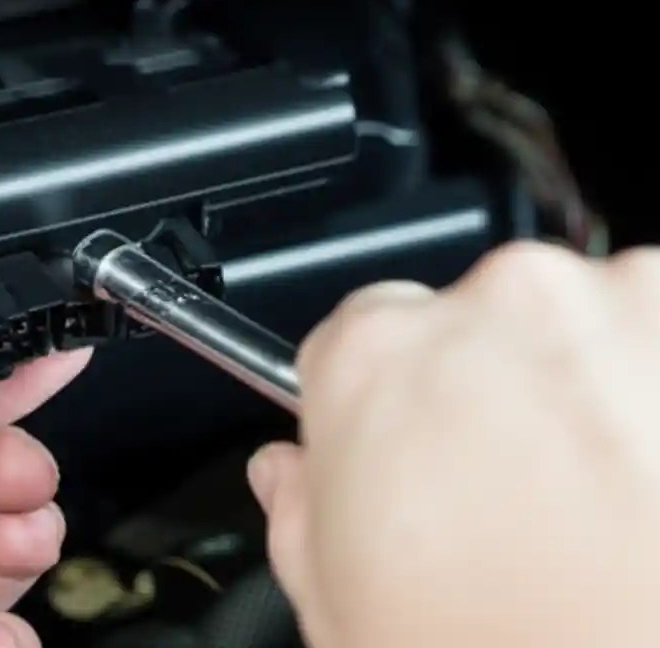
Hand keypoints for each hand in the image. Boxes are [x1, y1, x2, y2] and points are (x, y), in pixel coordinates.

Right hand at [249, 242, 659, 647]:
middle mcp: (499, 304)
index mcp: (376, 356)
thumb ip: (296, 512)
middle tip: (507, 507)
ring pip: (575, 330)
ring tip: (594, 510)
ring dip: (577, 394)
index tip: (405, 460)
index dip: (377, 409)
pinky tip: (640, 493)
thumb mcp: (343, 608)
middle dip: (481, 397)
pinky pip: (655, 345)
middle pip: (467, 325)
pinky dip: (650, 403)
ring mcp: (621, 309)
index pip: (351, 338)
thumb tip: (290, 474)